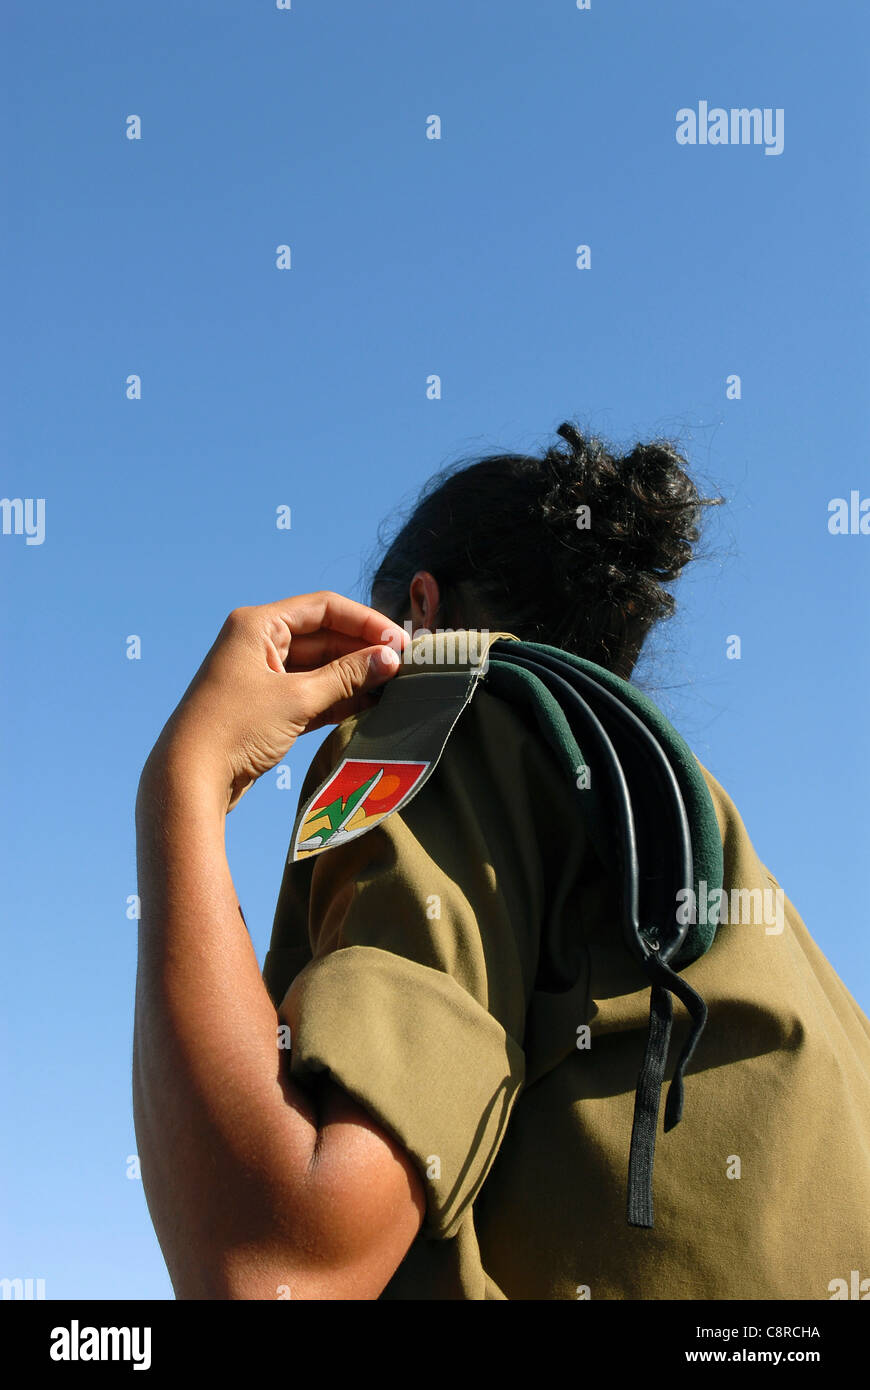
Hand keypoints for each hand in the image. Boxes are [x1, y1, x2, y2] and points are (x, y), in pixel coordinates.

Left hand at [140, 591, 408, 812]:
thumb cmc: (236, 729)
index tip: (399, 643)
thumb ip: (346, 676)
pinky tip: (370, 707)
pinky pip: (311, 694)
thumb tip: (389, 660)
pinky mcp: (267, 707)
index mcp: (258, 625)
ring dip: (354, 677)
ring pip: (320, 667)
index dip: (365, 622)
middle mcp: (258, 643)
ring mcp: (262, 676)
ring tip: (394, 689)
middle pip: (324, 637)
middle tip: (404, 668)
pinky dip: (338, 699)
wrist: (189, 780)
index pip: (323, 608)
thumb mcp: (297, 699)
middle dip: (363, 651)